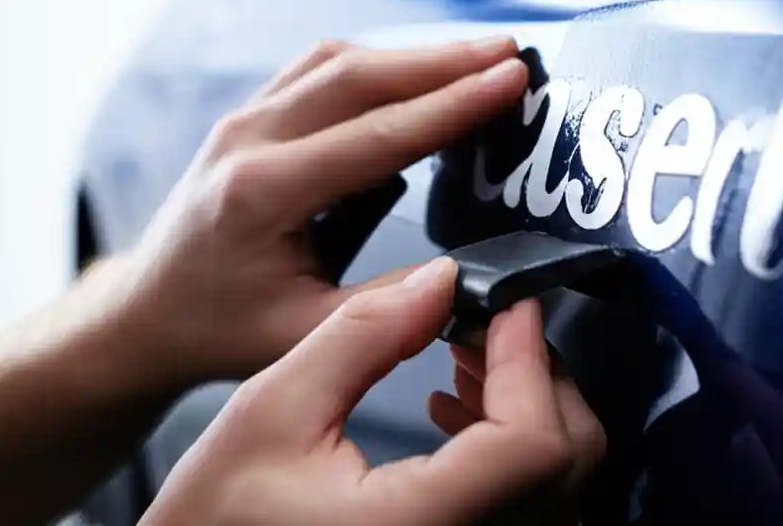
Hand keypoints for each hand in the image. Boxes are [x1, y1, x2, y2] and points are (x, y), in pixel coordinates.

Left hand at [113, 37, 528, 389]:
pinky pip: (320, 69)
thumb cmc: (218, 327)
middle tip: (511, 52)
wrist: (147, 312)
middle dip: (446, 61)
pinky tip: (419, 70)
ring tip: (480, 56)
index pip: (379, 133)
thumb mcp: (305, 333)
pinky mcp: (252, 115)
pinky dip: (379, 63)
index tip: (510, 78)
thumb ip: (387, 302)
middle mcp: (250, 139)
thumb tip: (465, 272)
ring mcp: (245, 119)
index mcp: (263, 193)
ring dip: (415, 55)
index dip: (454, 103)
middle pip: (361, 75)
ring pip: (340, 61)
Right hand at [141, 258, 605, 525]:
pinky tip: (455, 412)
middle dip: (538, 375)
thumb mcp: (270, 413)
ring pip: (562, 482)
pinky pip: (533, 505)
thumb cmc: (214, 522)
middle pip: (569, 457)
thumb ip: (362, 337)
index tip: (508, 305)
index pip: (533, 441)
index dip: (531, 358)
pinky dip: (517, 450)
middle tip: (485, 327)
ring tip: (465, 360)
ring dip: (531, 408)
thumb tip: (440, 280)